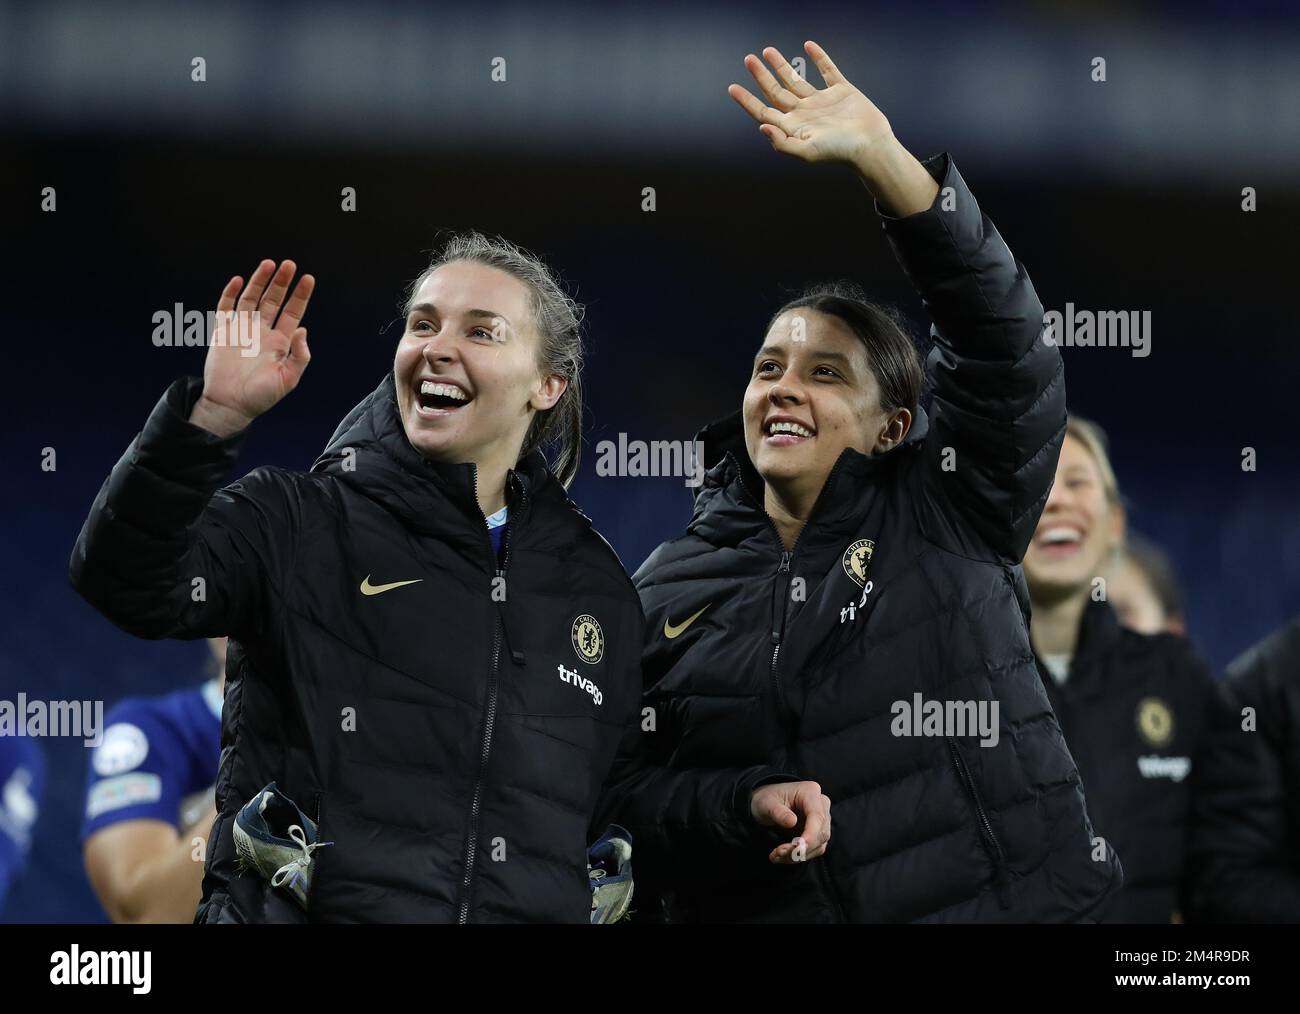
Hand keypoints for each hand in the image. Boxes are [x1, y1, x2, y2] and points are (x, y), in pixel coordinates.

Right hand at [189, 260, 314, 436]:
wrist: (231, 405)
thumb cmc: (261, 396)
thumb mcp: (288, 379)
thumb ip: (299, 356)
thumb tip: (303, 331)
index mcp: (280, 342)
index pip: (293, 312)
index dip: (300, 295)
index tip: (308, 278)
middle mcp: (262, 331)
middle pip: (274, 300)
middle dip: (281, 282)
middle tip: (289, 264)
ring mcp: (242, 329)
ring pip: (252, 298)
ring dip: (259, 282)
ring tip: (269, 264)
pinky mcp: (223, 332)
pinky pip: (226, 308)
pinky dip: (230, 293)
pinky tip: (238, 280)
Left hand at [728, 40, 939, 217]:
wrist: (870, 145)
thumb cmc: (839, 152)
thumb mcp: (806, 151)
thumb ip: (782, 142)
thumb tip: (762, 126)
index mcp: (793, 126)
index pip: (764, 111)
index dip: (748, 101)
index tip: (732, 87)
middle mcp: (804, 113)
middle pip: (776, 92)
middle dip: (761, 76)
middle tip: (748, 59)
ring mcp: (822, 101)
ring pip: (796, 79)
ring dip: (782, 65)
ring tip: (767, 51)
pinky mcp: (841, 91)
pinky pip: (827, 70)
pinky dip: (819, 58)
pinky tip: (808, 46)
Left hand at [751, 780, 830, 863]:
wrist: (766, 803)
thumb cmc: (767, 799)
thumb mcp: (767, 803)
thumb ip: (778, 812)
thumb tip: (792, 822)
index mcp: (810, 792)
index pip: (817, 817)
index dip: (810, 835)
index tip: (797, 849)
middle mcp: (821, 805)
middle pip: (821, 833)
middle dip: (801, 848)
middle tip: (778, 853)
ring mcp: (822, 820)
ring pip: (819, 845)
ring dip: (798, 855)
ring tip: (776, 855)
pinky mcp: (817, 833)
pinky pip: (813, 850)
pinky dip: (798, 856)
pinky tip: (781, 856)